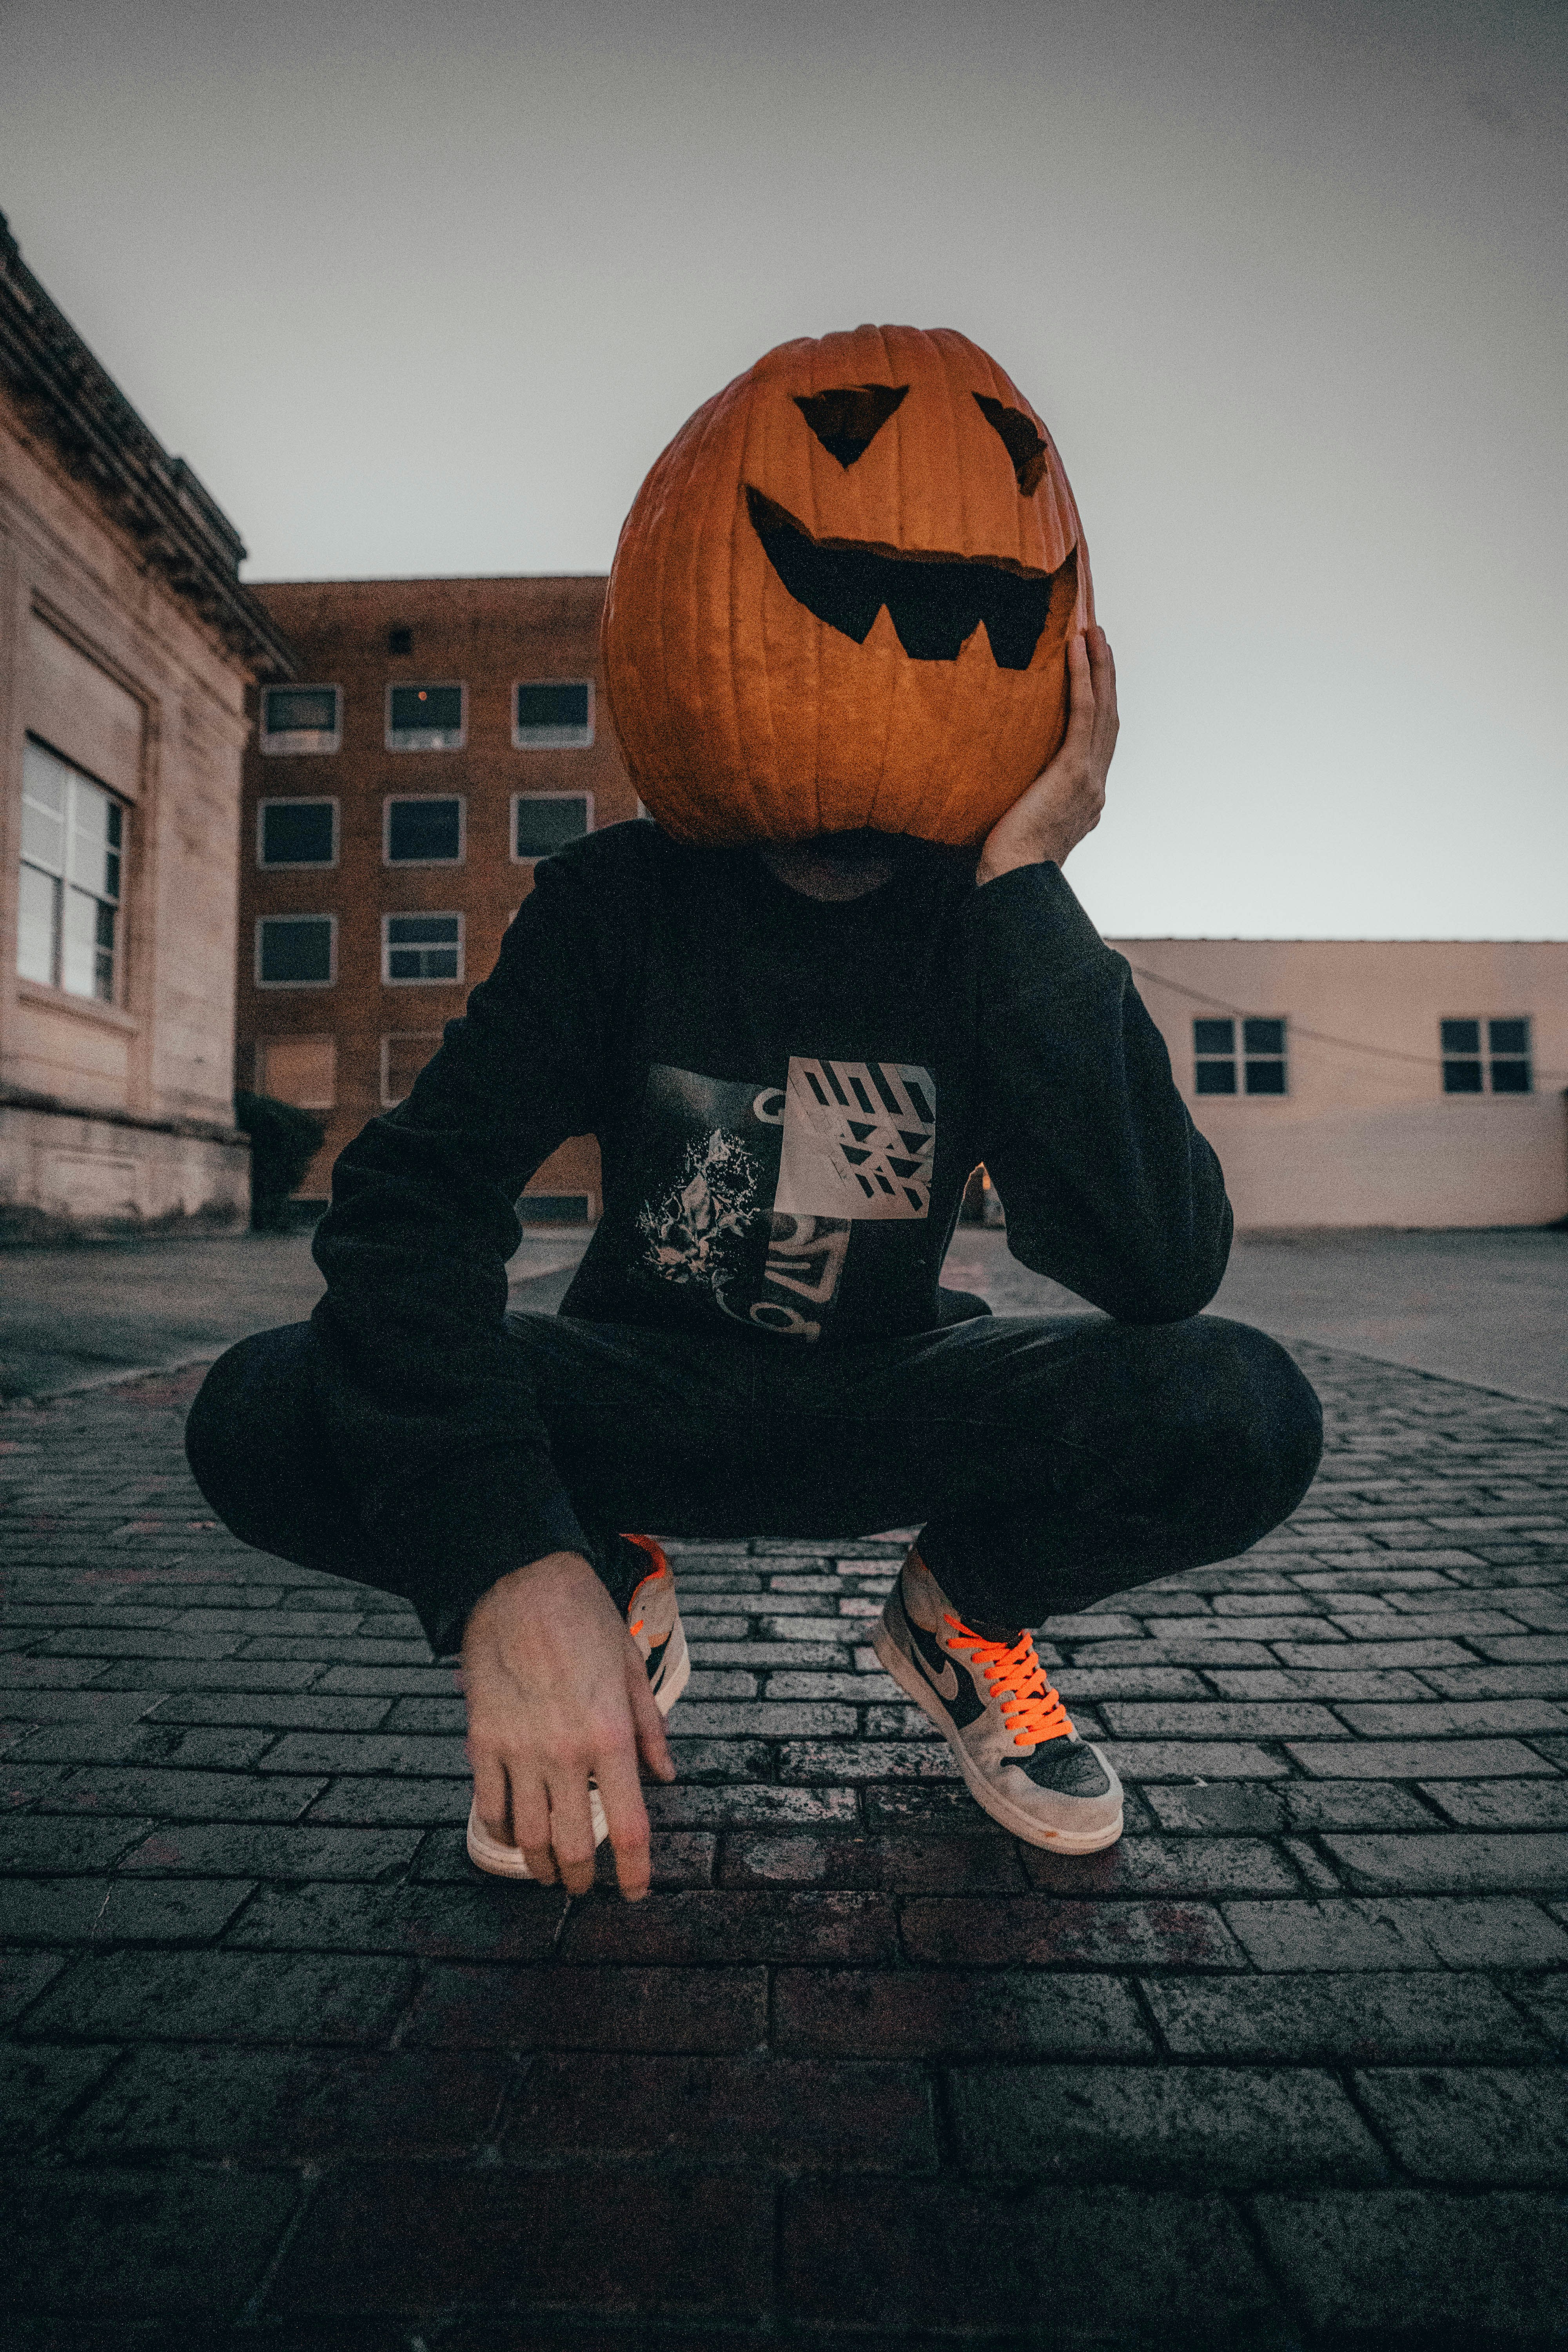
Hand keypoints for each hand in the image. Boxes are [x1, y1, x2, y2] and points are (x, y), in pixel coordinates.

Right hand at [459, 1548, 675, 1900]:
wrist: (522, 1583)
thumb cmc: (585, 1620)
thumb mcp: (631, 1670)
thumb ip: (650, 1729)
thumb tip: (666, 1777)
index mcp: (611, 1736)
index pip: (627, 1827)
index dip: (634, 1871)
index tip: (637, 1892)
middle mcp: (565, 1753)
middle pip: (573, 1844)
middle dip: (582, 1879)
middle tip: (587, 1887)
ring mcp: (519, 1750)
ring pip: (528, 1837)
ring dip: (541, 1866)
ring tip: (550, 1874)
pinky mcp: (483, 1741)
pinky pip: (489, 1806)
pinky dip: (500, 1833)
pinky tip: (510, 1838)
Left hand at [976, 625, 1118, 883]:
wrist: (1013, 880)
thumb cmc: (1005, 862)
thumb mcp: (1020, 822)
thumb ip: (1024, 798)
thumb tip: (1002, 782)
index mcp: (1086, 798)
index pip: (1097, 741)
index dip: (1099, 703)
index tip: (1092, 672)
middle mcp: (1095, 786)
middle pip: (1108, 718)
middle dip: (1106, 676)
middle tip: (1099, 637)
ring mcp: (1090, 779)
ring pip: (1103, 710)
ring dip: (1100, 666)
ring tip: (1093, 631)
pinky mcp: (1074, 772)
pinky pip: (1084, 715)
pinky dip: (1083, 678)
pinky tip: (1077, 649)